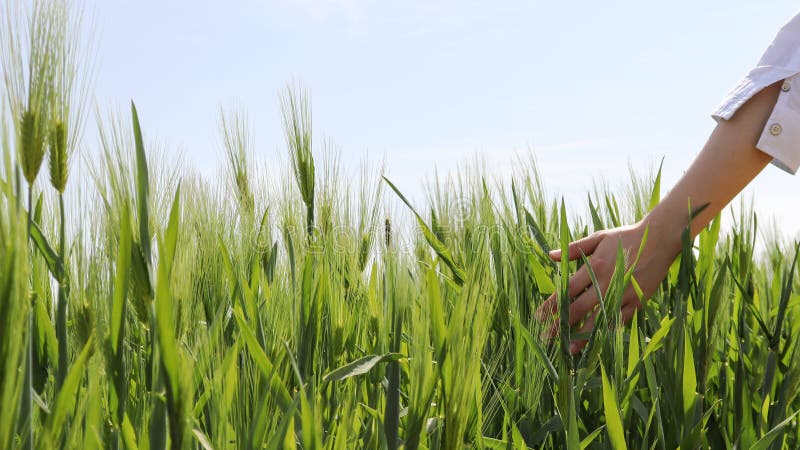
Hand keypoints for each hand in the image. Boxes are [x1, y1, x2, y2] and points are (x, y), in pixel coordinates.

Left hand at [534, 221, 679, 354]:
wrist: (660, 239)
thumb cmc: (626, 237)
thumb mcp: (598, 238)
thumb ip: (573, 249)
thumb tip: (550, 255)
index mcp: (595, 266)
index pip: (567, 290)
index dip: (552, 305)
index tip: (539, 316)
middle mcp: (607, 283)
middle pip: (579, 309)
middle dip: (561, 324)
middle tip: (546, 337)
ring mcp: (623, 295)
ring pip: (599, 320)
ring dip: (582, 336)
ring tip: (568, 349)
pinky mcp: (637, 302)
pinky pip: (619, 322)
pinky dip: (606, 333)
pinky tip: (595, 343)